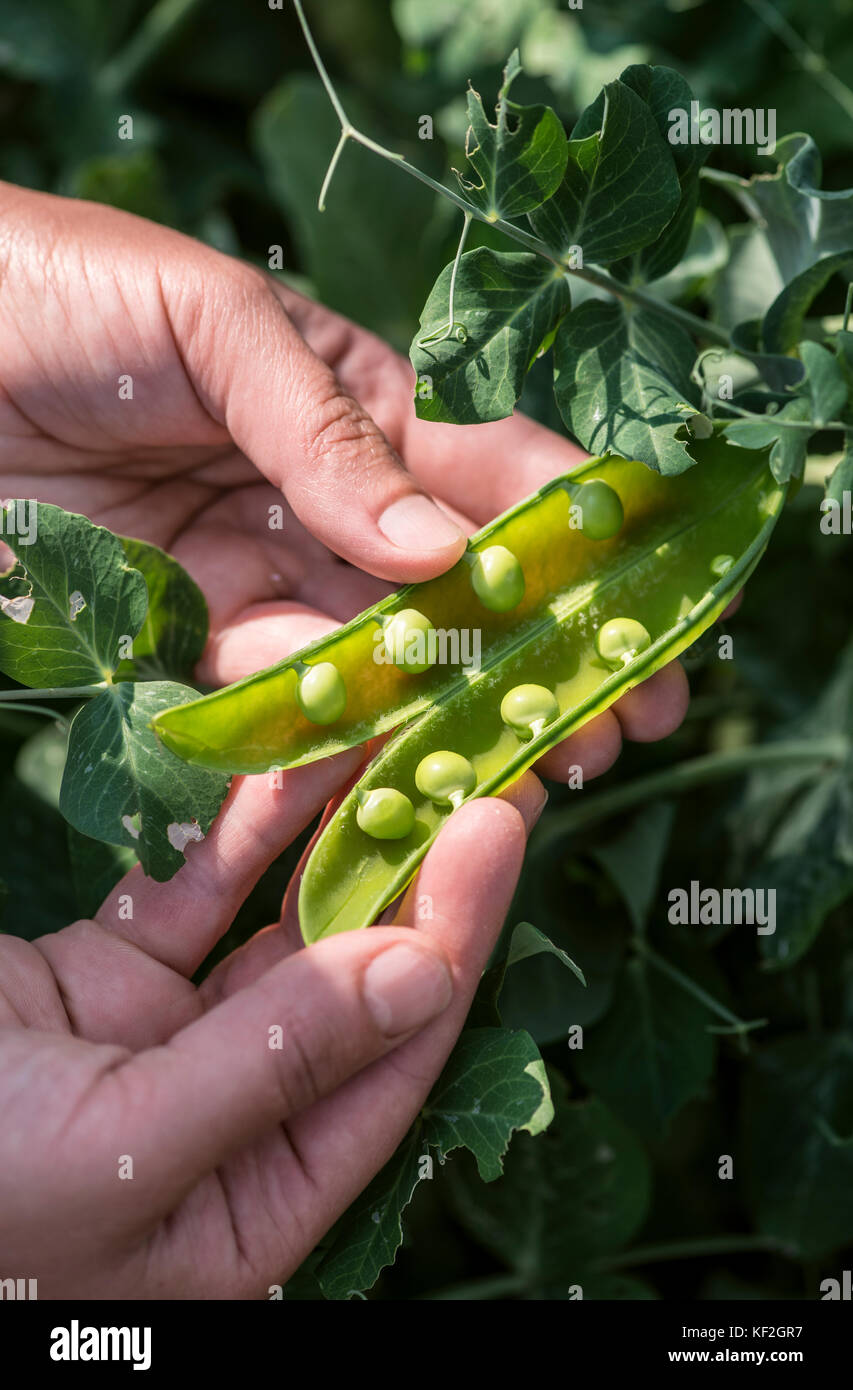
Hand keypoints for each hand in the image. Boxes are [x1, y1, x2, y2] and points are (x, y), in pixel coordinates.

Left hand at [0, 182, 687, 781]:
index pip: (490, 474)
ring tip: (535, 769)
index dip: (579, 538)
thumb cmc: (61, 291)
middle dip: (542, 652)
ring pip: (378, 661)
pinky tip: (397, 778)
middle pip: (454, 589)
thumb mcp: (211, 323)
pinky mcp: (183, 642)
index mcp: (356, 404)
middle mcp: (323, 502)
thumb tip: (437, 548)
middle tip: (622, 720)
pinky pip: (273, 704)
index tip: (650, 604)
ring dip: (457, 715)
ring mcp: (257, 577)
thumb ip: (326, 430)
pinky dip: (334, 744)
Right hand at [0, 768, 545, 1297]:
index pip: (388, 1067)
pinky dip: (234, 830)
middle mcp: (230, 1124)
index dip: (451, 942)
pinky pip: (191, 895)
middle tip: (469, 761)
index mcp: (250, 1209)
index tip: (496, 827)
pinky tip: (288, 760)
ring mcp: (168, 1044)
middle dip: (408, 874)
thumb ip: (272, 1067)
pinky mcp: (107, 980)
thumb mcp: (113, 1146)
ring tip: (393, 737)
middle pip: (350, 986)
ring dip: (330, 834)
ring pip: (277, 927)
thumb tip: (417, 976)